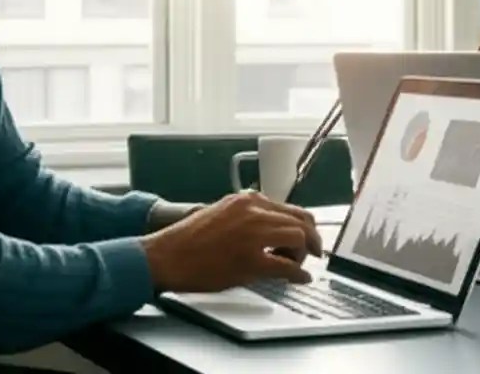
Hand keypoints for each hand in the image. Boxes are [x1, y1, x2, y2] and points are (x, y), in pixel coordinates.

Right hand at [142, 191, 323, 292]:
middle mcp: (253, 211)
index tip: (307, 235)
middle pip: (300, 219)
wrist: (164, 256)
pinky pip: (286, 265)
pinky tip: (299, 278)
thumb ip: (246, 216)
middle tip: (315, 251)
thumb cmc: (186, 241)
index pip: (289, 208)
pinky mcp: (250, 259)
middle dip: (311, 237)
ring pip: (297, 237)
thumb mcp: (220, 214)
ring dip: (303, 253)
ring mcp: (253, 234)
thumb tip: (269, 229)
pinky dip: (298, 273)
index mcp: (246, 200)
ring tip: (297, 265)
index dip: (303, 224)